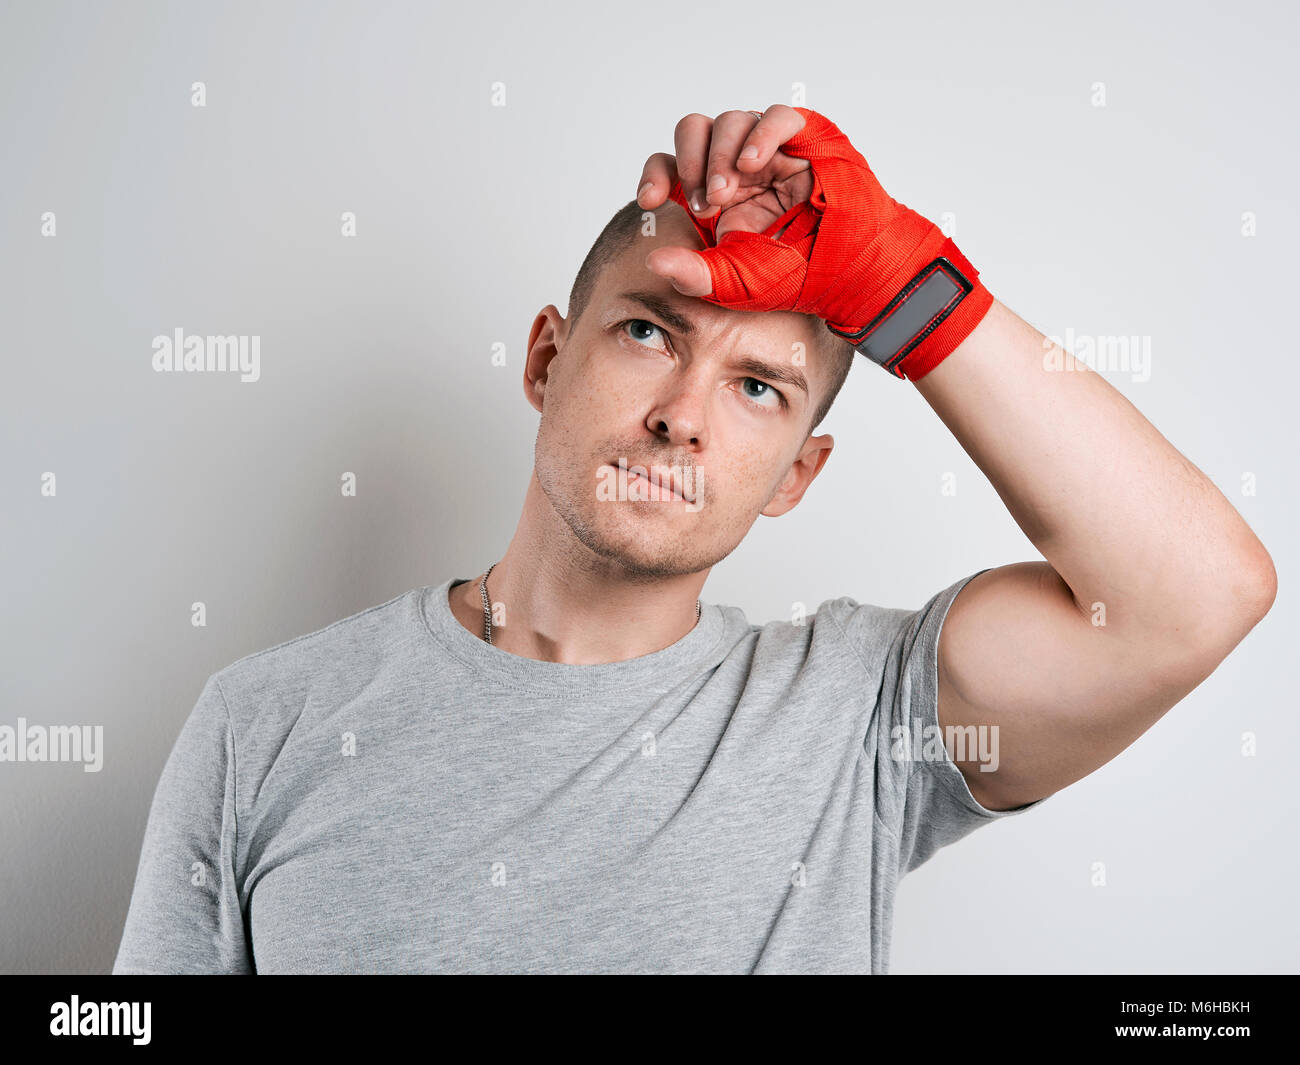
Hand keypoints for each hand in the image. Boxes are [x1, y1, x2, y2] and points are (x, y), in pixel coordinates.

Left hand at [635, 106, 812, 297]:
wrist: (844, 275)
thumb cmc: (792, 274)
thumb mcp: (734, 281)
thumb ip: (694, 274)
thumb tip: (654, 262)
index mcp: (712, 192)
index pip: (671, 164)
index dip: (656, 175)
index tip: (650, 201)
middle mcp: (735, 164)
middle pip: (693, 130)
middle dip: (690, 163)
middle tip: (706, 204)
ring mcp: (768, 148)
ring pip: (729, 120)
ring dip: (719, 156)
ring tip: (726, 195)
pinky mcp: (804, 138)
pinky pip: (777, 117)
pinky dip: (760, 135)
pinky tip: (752, 164)